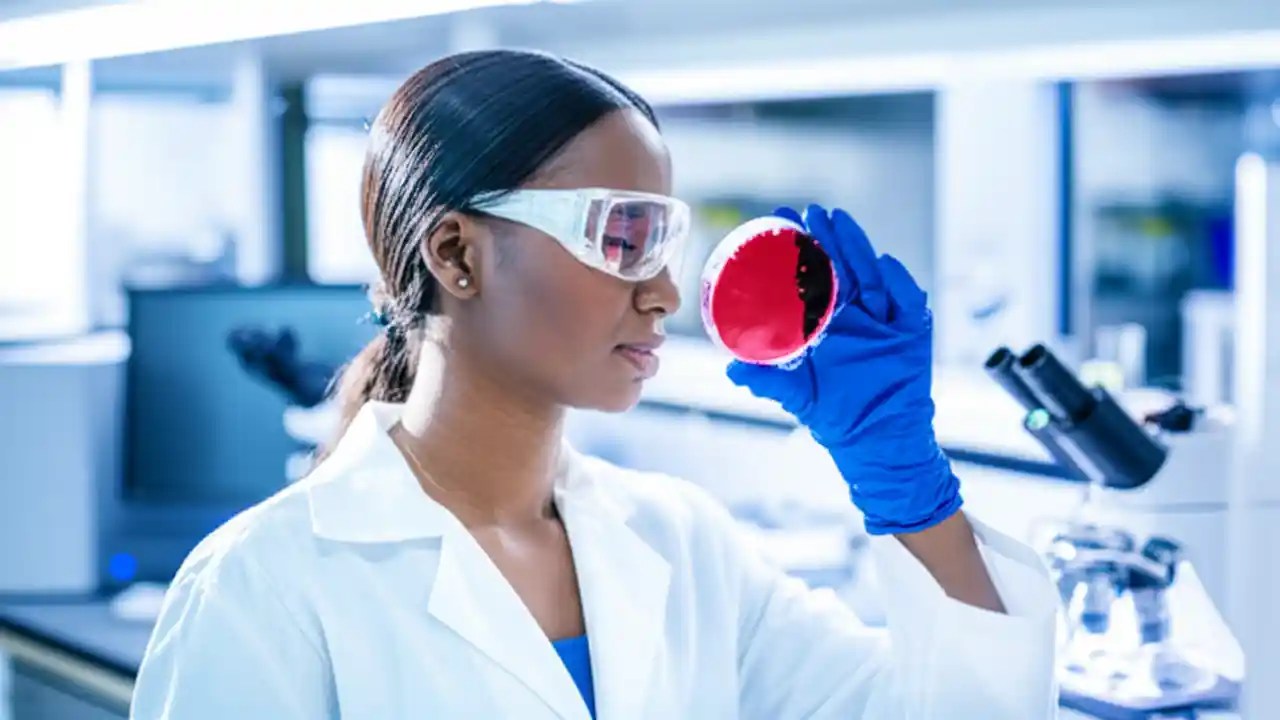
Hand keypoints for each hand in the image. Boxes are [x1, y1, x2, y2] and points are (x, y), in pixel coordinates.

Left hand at [726, 205, 961, 534]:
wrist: (877, 442)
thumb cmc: (836, 415)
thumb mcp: (797, 394)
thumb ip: (767, 380)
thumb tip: (731, 369)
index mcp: (827, 324)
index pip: (812, 279)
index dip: (797, 253)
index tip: (778, 225)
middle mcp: (855, 317)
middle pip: (842, 269)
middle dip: (826, 238)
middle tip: (807, 212)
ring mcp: (884, 323)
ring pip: (871, 276)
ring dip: (856, 247)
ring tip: (837, 220)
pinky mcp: (911, 335)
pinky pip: (907, 303)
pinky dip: (897, 283)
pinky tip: (883, 263)